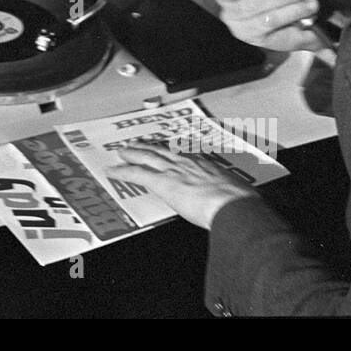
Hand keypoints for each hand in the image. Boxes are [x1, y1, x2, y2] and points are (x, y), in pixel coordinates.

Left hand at [109, 141, 257, 228]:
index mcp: (205, 164)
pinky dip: (122, 172)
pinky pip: (137, 174)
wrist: (233, 205)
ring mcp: (174, 170)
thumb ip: (227, 193)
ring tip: (120, 152)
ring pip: (146, 157)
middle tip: (134, 144)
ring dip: (131, 154)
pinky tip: (111, 171)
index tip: (164, 151)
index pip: (182, 156)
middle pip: (161, 151)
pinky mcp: (163, 182)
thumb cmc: (239, 203)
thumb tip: (231, 202)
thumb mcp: (235, 193)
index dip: (170, 153)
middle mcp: (187, 162)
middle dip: (146, 147)